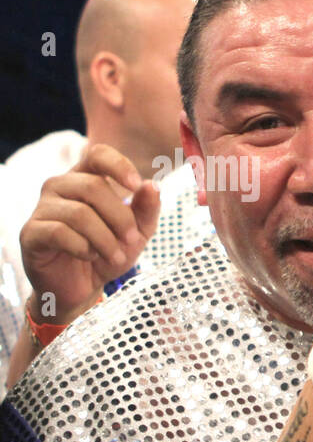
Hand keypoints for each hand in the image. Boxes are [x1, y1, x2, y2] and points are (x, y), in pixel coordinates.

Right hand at [19, 143, 159, 323]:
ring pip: (79, 214)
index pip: (98, 154)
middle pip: (93, 187)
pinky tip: (89, 256)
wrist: (82, 287)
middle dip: (121, 218)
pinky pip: (60, 233)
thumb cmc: (108, 252)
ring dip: (106, 240)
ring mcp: (42, 208)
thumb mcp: (137, 233)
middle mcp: (60, 186)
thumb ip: (147, 210)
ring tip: (115, 256)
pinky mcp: (30, 233)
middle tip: (133, 241)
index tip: (136, 185)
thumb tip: (152, 185)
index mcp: (85, 178)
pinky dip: (84, 248)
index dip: (118, 165)